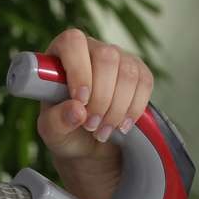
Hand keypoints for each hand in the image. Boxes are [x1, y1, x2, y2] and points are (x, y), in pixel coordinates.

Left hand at [35, 27, 154, 198]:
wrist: (95, 157)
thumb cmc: (68, 142)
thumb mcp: (53, 139)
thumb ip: (54, 122)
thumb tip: (74, 108)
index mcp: (60, 60)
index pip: (70, 41)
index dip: (78, 69)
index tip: (80, 101)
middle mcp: (89, 52)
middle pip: (104, 55)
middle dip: (100, 97)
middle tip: (92, 127)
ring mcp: (117, 60)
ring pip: (127, 68)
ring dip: (117, 105)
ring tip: (103, 131)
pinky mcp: (139, 74)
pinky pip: (145, 81)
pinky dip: (135, 107)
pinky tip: (122, 125)